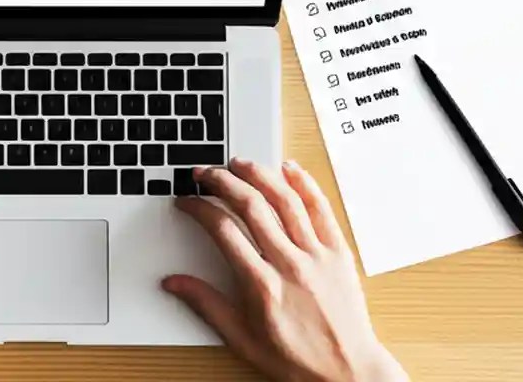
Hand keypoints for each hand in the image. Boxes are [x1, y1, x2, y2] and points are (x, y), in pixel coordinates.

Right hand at [164, 159, 407, 381]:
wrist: (349, 372)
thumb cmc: (297, 360)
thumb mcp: (242, 340)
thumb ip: (206, 305)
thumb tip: (173, 283)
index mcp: (262, 286)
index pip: (222, 230)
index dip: (199, 208)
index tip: (187, 202)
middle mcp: (290, 265)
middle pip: (250, 206)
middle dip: (222, 181)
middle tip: (205, 173)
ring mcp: (318, 256)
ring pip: (285, 200)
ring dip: (259, 174)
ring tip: (239, 162)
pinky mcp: (339, 253)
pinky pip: (321, 209)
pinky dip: (304, 184)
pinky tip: (289, 169)